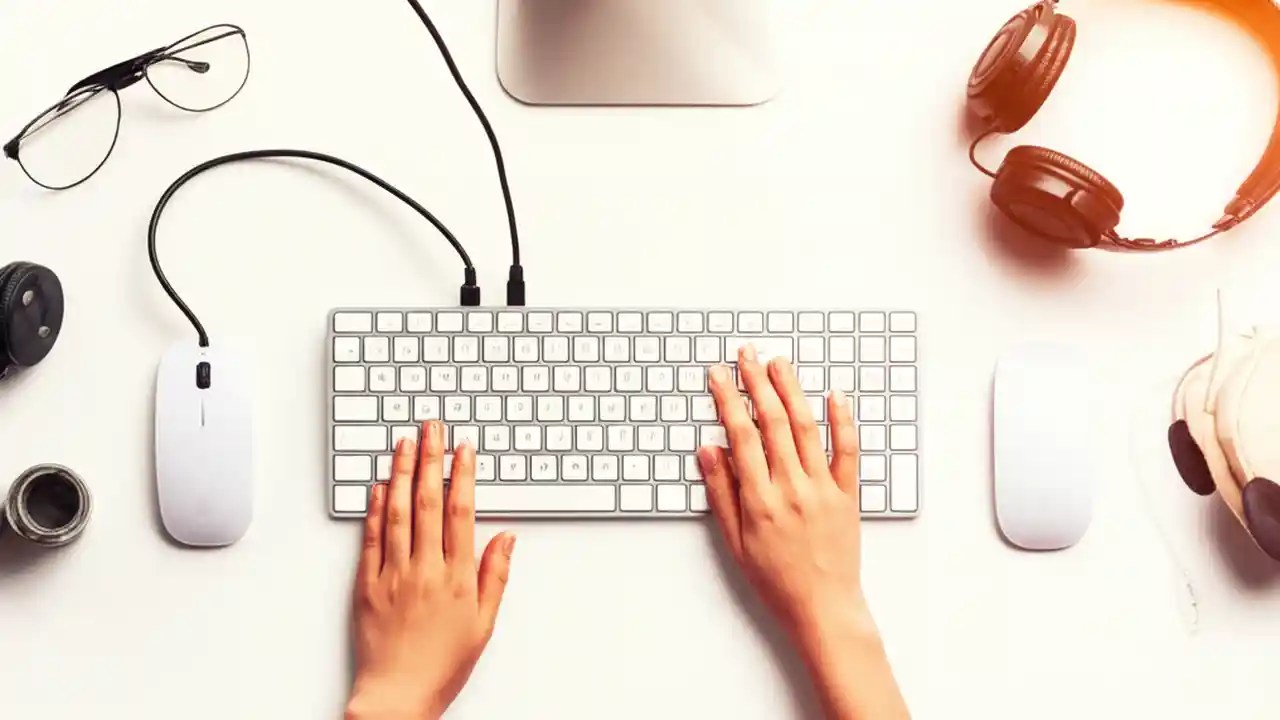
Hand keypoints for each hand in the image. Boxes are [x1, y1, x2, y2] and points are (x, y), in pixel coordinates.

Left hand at [346, 421, 514, 719]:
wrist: (397, 697)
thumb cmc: (442, 665)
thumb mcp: (484, 624)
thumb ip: (495, 576)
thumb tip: (505, 538)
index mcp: (457, 578)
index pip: (460, 512)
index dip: (463, 475)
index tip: (464, 449)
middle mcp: (424, 570)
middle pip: (428, 502)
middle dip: (431, 459)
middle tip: (433, 428)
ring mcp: (392, 576)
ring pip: (397, 513)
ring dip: (401, 473)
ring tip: (404, 444)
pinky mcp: (366, 586)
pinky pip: (370, 539)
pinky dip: (374, 510)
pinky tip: (378, 487)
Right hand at [700, 347, 907, 718]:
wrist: (823, 607)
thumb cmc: (775, 580)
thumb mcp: (734, 542)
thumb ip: (722, 493)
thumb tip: (709, 450)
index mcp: (760, 500)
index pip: (741, 436)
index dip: (728, 400)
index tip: (718, 375)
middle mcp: (792, 488)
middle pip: (773, 422)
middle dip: (757, 383)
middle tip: (746, 355)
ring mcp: (823, 489)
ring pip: (807, 428)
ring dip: (792, 390)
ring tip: (779, 363)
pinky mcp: (848, 495)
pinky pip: (847, 451)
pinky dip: (843, 420)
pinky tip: (835, 395)